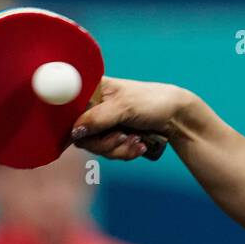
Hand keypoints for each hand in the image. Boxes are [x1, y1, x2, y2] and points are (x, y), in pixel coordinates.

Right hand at [70, 76, 190, 160]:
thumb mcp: (124, 106)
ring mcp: (103, 124)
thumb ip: (98, 117)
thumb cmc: (152, 101)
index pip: (67, 110)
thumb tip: (75, 131)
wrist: (177, 116)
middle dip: (104, 142)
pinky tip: (139, 145)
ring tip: (136, 140)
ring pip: (96, 147)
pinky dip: (125, 152)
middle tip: (122, 137)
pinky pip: (110, 152)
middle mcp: (93, 107)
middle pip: (81, 135)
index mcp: (91, 90)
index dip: (73, 126)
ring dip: (118, 149)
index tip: (87, 134)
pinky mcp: (113, 137)